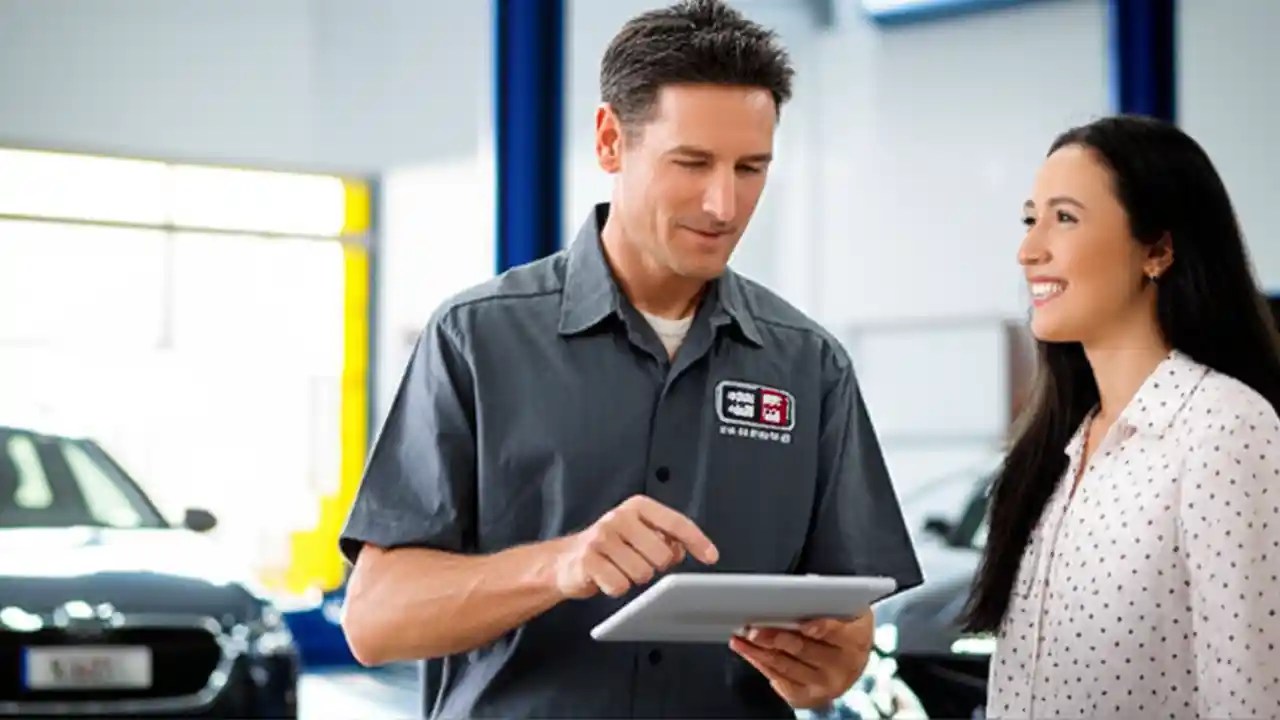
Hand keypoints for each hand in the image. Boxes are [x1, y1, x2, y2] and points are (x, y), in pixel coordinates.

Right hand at [551, 495, 718, 599]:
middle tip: (640, 563)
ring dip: (635, 579)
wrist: (567, 560)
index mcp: (637, 507)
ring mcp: (601, 538)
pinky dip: (617, 588)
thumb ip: (665, 538)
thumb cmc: (612, 548)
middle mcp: (619, 518)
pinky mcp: (587, 560)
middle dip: (655, 567)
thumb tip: (682, 550)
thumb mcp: (641, 534)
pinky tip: (608, 578)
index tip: (711, 557)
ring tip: (621, 569)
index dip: (697, 541)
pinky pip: (619, 586)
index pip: (676, 522)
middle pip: (661, 555)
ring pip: (642, 574)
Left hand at [729, 612, 873, 709]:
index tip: (804, 625)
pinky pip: (780, 680)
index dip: (821, 628)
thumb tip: (799, 588)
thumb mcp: (844, 607)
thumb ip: (825, 598)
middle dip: (776, 639)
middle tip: (754, 629)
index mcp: (856, 638)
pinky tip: (748, 651)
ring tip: (741, 638)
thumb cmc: (841, 625)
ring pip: (787, 667)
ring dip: (760, 651)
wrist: (849, 659)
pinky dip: (761, 663)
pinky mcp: (808, 696)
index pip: (838, 632)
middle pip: (805, 650)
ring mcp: (826, 685)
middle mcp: (844, 666)